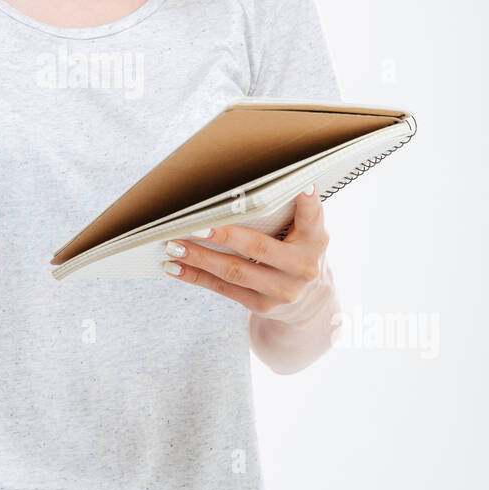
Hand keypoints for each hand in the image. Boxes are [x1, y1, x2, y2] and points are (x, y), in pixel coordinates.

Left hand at [162, 185, 331, 322]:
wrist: (308, 302)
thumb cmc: (298, 251)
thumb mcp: (306, 232)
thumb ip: (294, 211)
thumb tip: (259, 183)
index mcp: (315, 239)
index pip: (312, 216)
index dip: (307, 201)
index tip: (299, 185)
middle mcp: (302, 267)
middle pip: (258, 248)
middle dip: (223, 235)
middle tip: (193, 225)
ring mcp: (281, 290)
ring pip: (234, 271)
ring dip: (199, 258)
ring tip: (173, 246)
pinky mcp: (262, 305)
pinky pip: (223, 289)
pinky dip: (197, 276)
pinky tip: (175, 267)